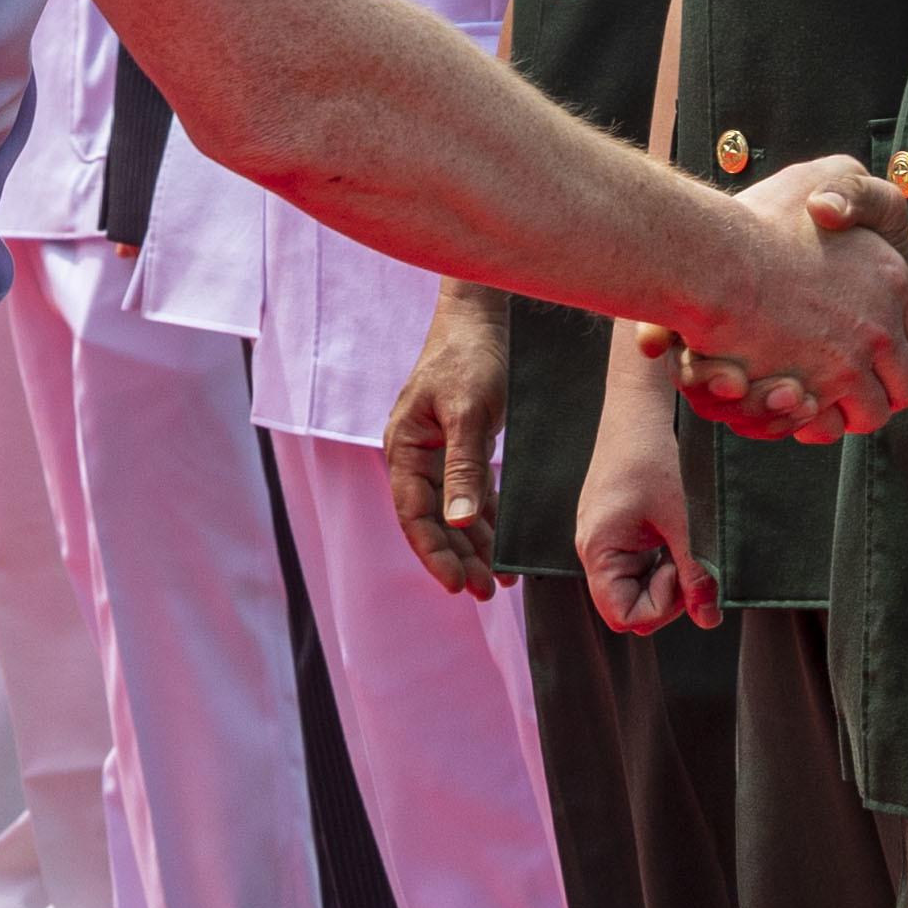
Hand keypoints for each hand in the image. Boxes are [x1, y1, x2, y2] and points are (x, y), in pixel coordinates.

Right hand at [383, 286, 511, 599]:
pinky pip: (470, 494)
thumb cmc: (470, 354)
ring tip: (499, 582)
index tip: (460, 585)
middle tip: (488, 594)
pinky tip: (503, 544)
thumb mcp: (470, 411)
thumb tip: (461, 522)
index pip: (414, 515)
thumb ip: (464, 468)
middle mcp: (415, 455)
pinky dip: (487, 520)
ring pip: (453, 513)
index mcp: (404, 448)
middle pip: (433, 521)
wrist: (481, 313)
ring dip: (474, 547)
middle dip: (458, 560)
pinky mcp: (461, 445)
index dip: (435, 554)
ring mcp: (437, 452)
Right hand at [576, 367, 714, 636]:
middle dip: (668, 594)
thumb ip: (697, 572)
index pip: (622, 615)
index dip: (661, 605)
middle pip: (630, 605)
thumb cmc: (655, 456)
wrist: (638, 408)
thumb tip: (709, 620)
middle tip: (692, 559)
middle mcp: (594, 550)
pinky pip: (638, 564)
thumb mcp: (685, 518)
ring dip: (668, 574)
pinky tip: (678, 532)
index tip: (681, 571)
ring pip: (638, 585)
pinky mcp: (618, 529)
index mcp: (598, 550)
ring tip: (686, 541)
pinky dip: (663, 558)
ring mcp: (605, 540)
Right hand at [681, 161, 907, 438]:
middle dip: (890, 393)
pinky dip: (817, 423)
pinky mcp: (815, 392)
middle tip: (869, 392)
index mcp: (894, 280)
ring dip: (854, 413)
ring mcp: (851, 363)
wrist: (711, 259)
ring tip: (830, 402)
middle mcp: (883, 326)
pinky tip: (800, 407)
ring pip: (873, 414)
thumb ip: (853, 188)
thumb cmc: (759, 216)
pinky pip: (828, 426)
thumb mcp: (825, 173)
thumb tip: (851, 213)